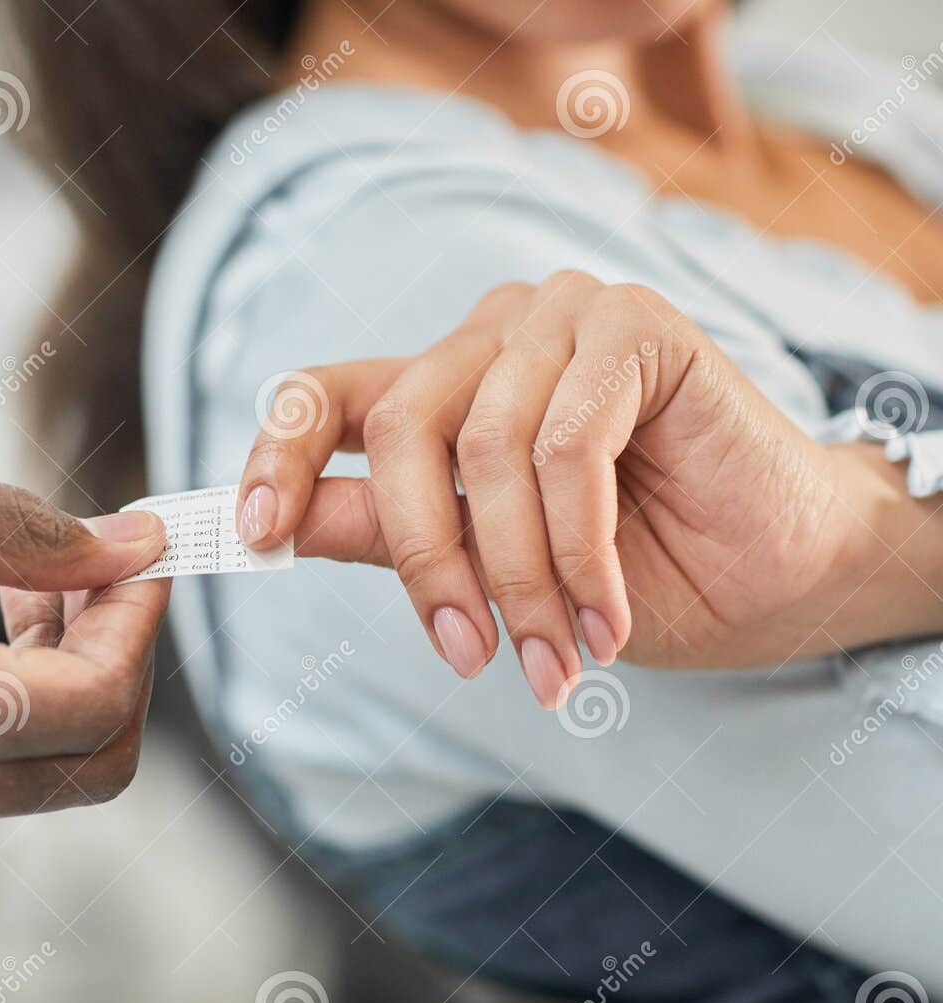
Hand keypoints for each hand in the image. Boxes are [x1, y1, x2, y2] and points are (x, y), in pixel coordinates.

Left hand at [238, 272, 942, 703]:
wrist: (777, 575)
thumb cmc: (632, 571)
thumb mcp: (486, 568)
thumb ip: (386, 535)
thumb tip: (278, 529)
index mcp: (442, 388)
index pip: (325, 397)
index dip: (276, 458)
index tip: (251, 536)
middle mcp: (490, 339)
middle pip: (400, 427)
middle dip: (426, 558)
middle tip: (466, 655)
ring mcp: (562, 318)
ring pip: (486, 447)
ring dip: (520, 576)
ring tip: (556, 658)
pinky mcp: (635, 326)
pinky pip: (566, 444)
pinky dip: (578, 546)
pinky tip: (605, 614)